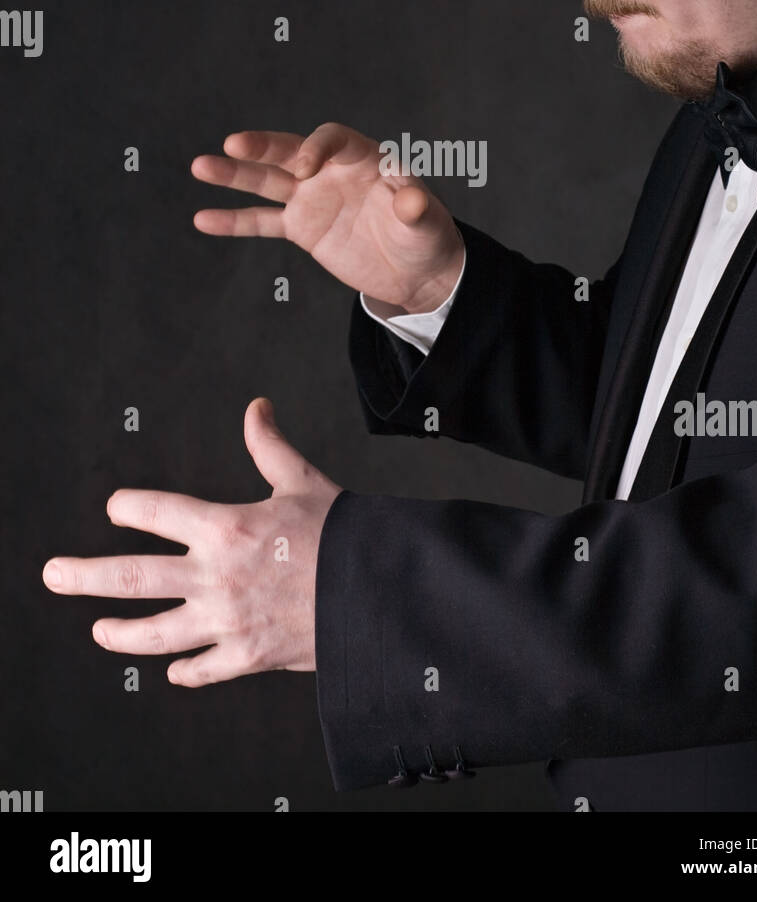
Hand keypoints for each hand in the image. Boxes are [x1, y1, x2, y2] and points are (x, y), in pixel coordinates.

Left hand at [41, 398, 341, 683]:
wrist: (379, 591)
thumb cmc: (342, 533)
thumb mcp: (302, 481)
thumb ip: (269, 446)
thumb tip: (256, 408)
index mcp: (225, 527)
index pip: (156, 512)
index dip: (129, 507)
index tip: (116, 507)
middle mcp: (215, 577)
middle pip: (134, 578)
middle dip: (85, 576)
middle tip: (54, 574)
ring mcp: (227, 622)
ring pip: (156, 634)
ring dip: (121, 634)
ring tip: (99, 630)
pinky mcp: (248, 657)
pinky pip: (203, 669)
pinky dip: (185, 671)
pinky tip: (172, 671)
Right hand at [191, 123, 464, 314]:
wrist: (415, 270)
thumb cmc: (426, 236)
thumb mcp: (427, 224)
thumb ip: (416, 209)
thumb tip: (411, 200)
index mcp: (364, 158)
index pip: (332, 139)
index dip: (315, 148)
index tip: (304, 169)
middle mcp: (331, 171)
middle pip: (290, 151)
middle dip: (262, 147)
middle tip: (232, 144)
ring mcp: (312, 198)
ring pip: (268, 181)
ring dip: (234, 175)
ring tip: (199, 167)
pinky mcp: (301, 228)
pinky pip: (262, 221)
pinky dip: (234, 221)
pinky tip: (202, 218)